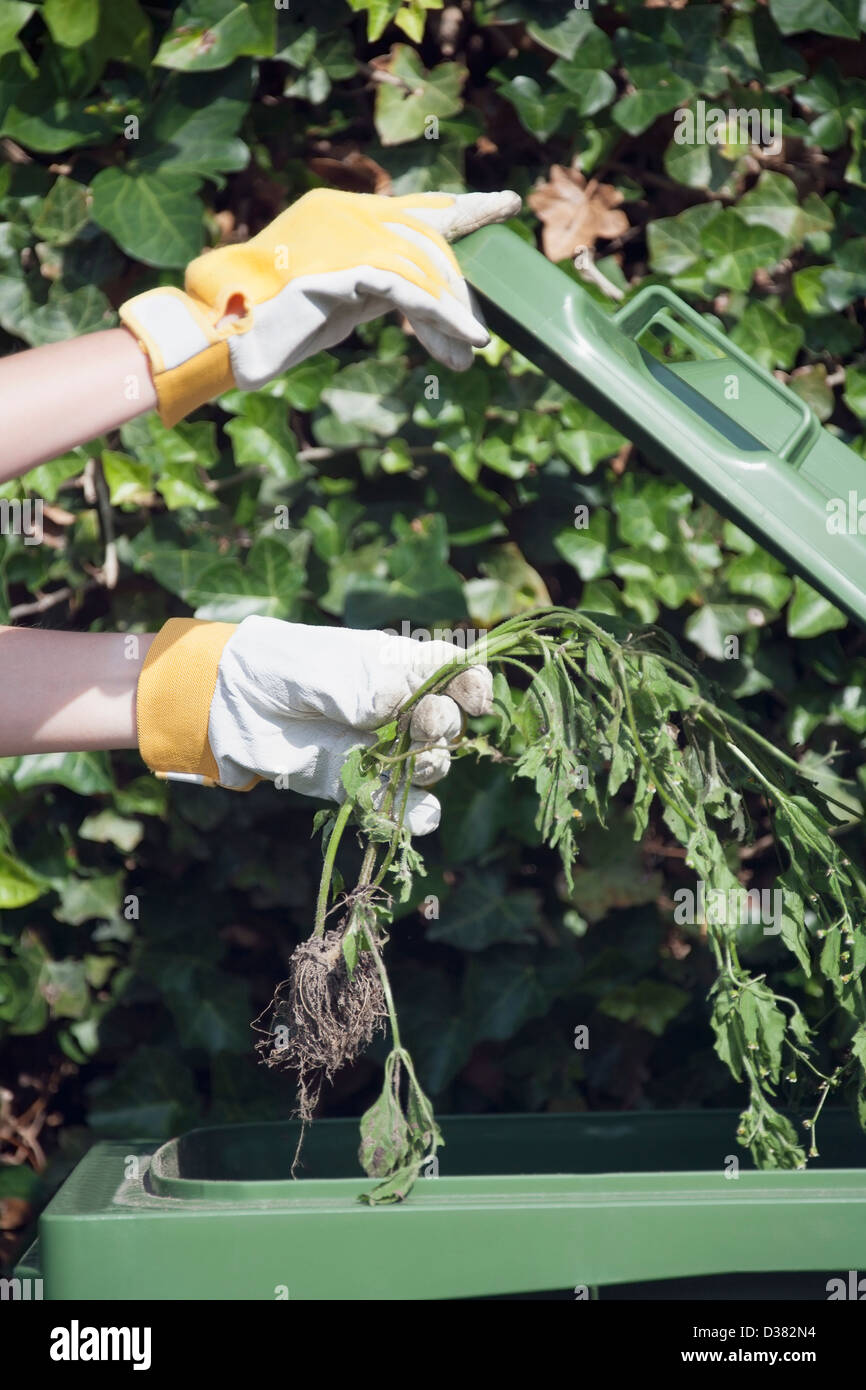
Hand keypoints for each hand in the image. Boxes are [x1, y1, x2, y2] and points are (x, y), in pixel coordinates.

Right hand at [120, 187, 520, 426]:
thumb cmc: (273, 327)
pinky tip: (463, 339)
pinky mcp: (343, 263)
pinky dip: (442, 316)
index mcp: (341, 213)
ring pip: (422, 265)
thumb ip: (378, 288)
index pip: (412, 207)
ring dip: (452, 312)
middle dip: (457, 290)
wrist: (223, 338)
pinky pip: (409, 287)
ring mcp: (343, 232)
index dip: (460, 208)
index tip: (503, 205)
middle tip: (475, 336)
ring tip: (471, 349)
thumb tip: (429, 306)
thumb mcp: (340, 301)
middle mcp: (345, 211)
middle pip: (426, 241)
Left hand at [136, 617, 492, 834]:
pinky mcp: (355, 783)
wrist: (228, 702)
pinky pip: (395, 805)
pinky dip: (411, 817)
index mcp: (395, 666)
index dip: (472, 684)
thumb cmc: (279, 666)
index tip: (475, 699)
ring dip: (428, 768)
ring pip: (428, 766)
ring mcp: (378, 747)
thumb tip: (400, 707)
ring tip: (411, 763)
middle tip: (425, 724)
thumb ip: (364, 688)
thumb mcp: (324, 667)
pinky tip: (418, 818)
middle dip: (445, 727)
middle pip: (447, 722)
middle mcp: (396, 707)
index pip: (452, 672)